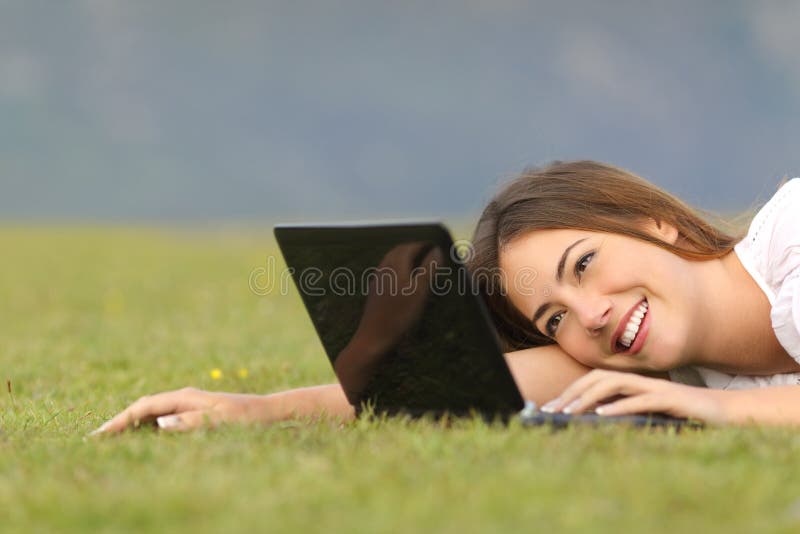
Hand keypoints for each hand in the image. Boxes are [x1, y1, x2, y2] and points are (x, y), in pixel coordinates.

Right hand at [89, 387, 265, 434]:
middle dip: (120, 421)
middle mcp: (183, 397)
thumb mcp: (218, 421)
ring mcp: (187, 404)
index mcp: (185, 397)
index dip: (121, 420)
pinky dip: (146, 426)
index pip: (145, 407)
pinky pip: (162, 418)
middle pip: (143, 408)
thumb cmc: (244, 417)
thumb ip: (188, 422)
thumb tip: (159, 423)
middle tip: (96, 439)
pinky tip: (138, 437)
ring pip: (151, 412)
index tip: (101, 434)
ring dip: (131, 424)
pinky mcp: (192, 411)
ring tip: (110, 439)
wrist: (265, 412)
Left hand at [349, 242, 442, 352]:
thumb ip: (428, 268)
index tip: (435, 245)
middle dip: (413, 248)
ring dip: (404, 257)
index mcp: (396, 263)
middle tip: (427, 251)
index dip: (424, 244)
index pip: (411, 247)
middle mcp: (384, 267)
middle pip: (399, 250)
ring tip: (418, 262)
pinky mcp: (375, 290)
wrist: (375, 336)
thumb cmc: (400, 313)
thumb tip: (437, 249)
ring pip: (391, 260)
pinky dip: (398, 268)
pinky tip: (403, 278)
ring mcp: (377, 278)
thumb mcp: (420, 290)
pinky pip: (387, 271)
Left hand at [540, 369, 727, 423]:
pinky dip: (619, 406)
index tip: (549, 407)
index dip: (571, 391)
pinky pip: (640, 400)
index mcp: (633, 382)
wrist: (726, 412)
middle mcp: (640, 380)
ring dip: (588, 397)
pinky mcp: (670, 399)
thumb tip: (595, 420)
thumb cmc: (685, 414)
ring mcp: (655, 387)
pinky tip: (602, 414)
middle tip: (550, 409)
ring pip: (613, 385)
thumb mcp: (649, 413)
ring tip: (569, 411)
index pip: (594, 380)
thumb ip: (626, 411)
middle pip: (597, 379)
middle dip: (572, 393)